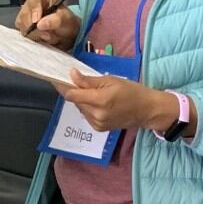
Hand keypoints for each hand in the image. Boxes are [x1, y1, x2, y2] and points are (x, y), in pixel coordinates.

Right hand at [16, 0, 79, 49]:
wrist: (65, 32)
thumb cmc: (66, 21)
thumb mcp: (66, 19)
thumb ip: (55, 20)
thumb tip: (40, 24)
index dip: (34, 8)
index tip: (37, 21)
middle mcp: (30, 1)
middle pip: (25, 12)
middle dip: (35, 26)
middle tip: (47, 34)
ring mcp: (24, 12)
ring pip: (21, 24)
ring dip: (34, 33)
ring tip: (47, 35)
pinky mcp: (22, 24)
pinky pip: (22, 31)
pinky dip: (32, 37)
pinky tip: (40, 37)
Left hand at [54, 72, 175, 132]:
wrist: (146, 110)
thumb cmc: (131, 91)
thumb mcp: (111, 80)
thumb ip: (89, 80)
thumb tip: (71, 74)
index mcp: (100, 100)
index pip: (72, 95)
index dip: (62, 86)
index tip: (56, 78)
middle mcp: (97, 114)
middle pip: (75, 101)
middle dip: (75, 91)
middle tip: (81, 82)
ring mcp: (97, 123)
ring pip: (80, 108)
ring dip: (83, 100)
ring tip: (96, 93)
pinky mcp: (99, 129)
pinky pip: (86, 115)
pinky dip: (88, 108)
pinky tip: (99, 103)